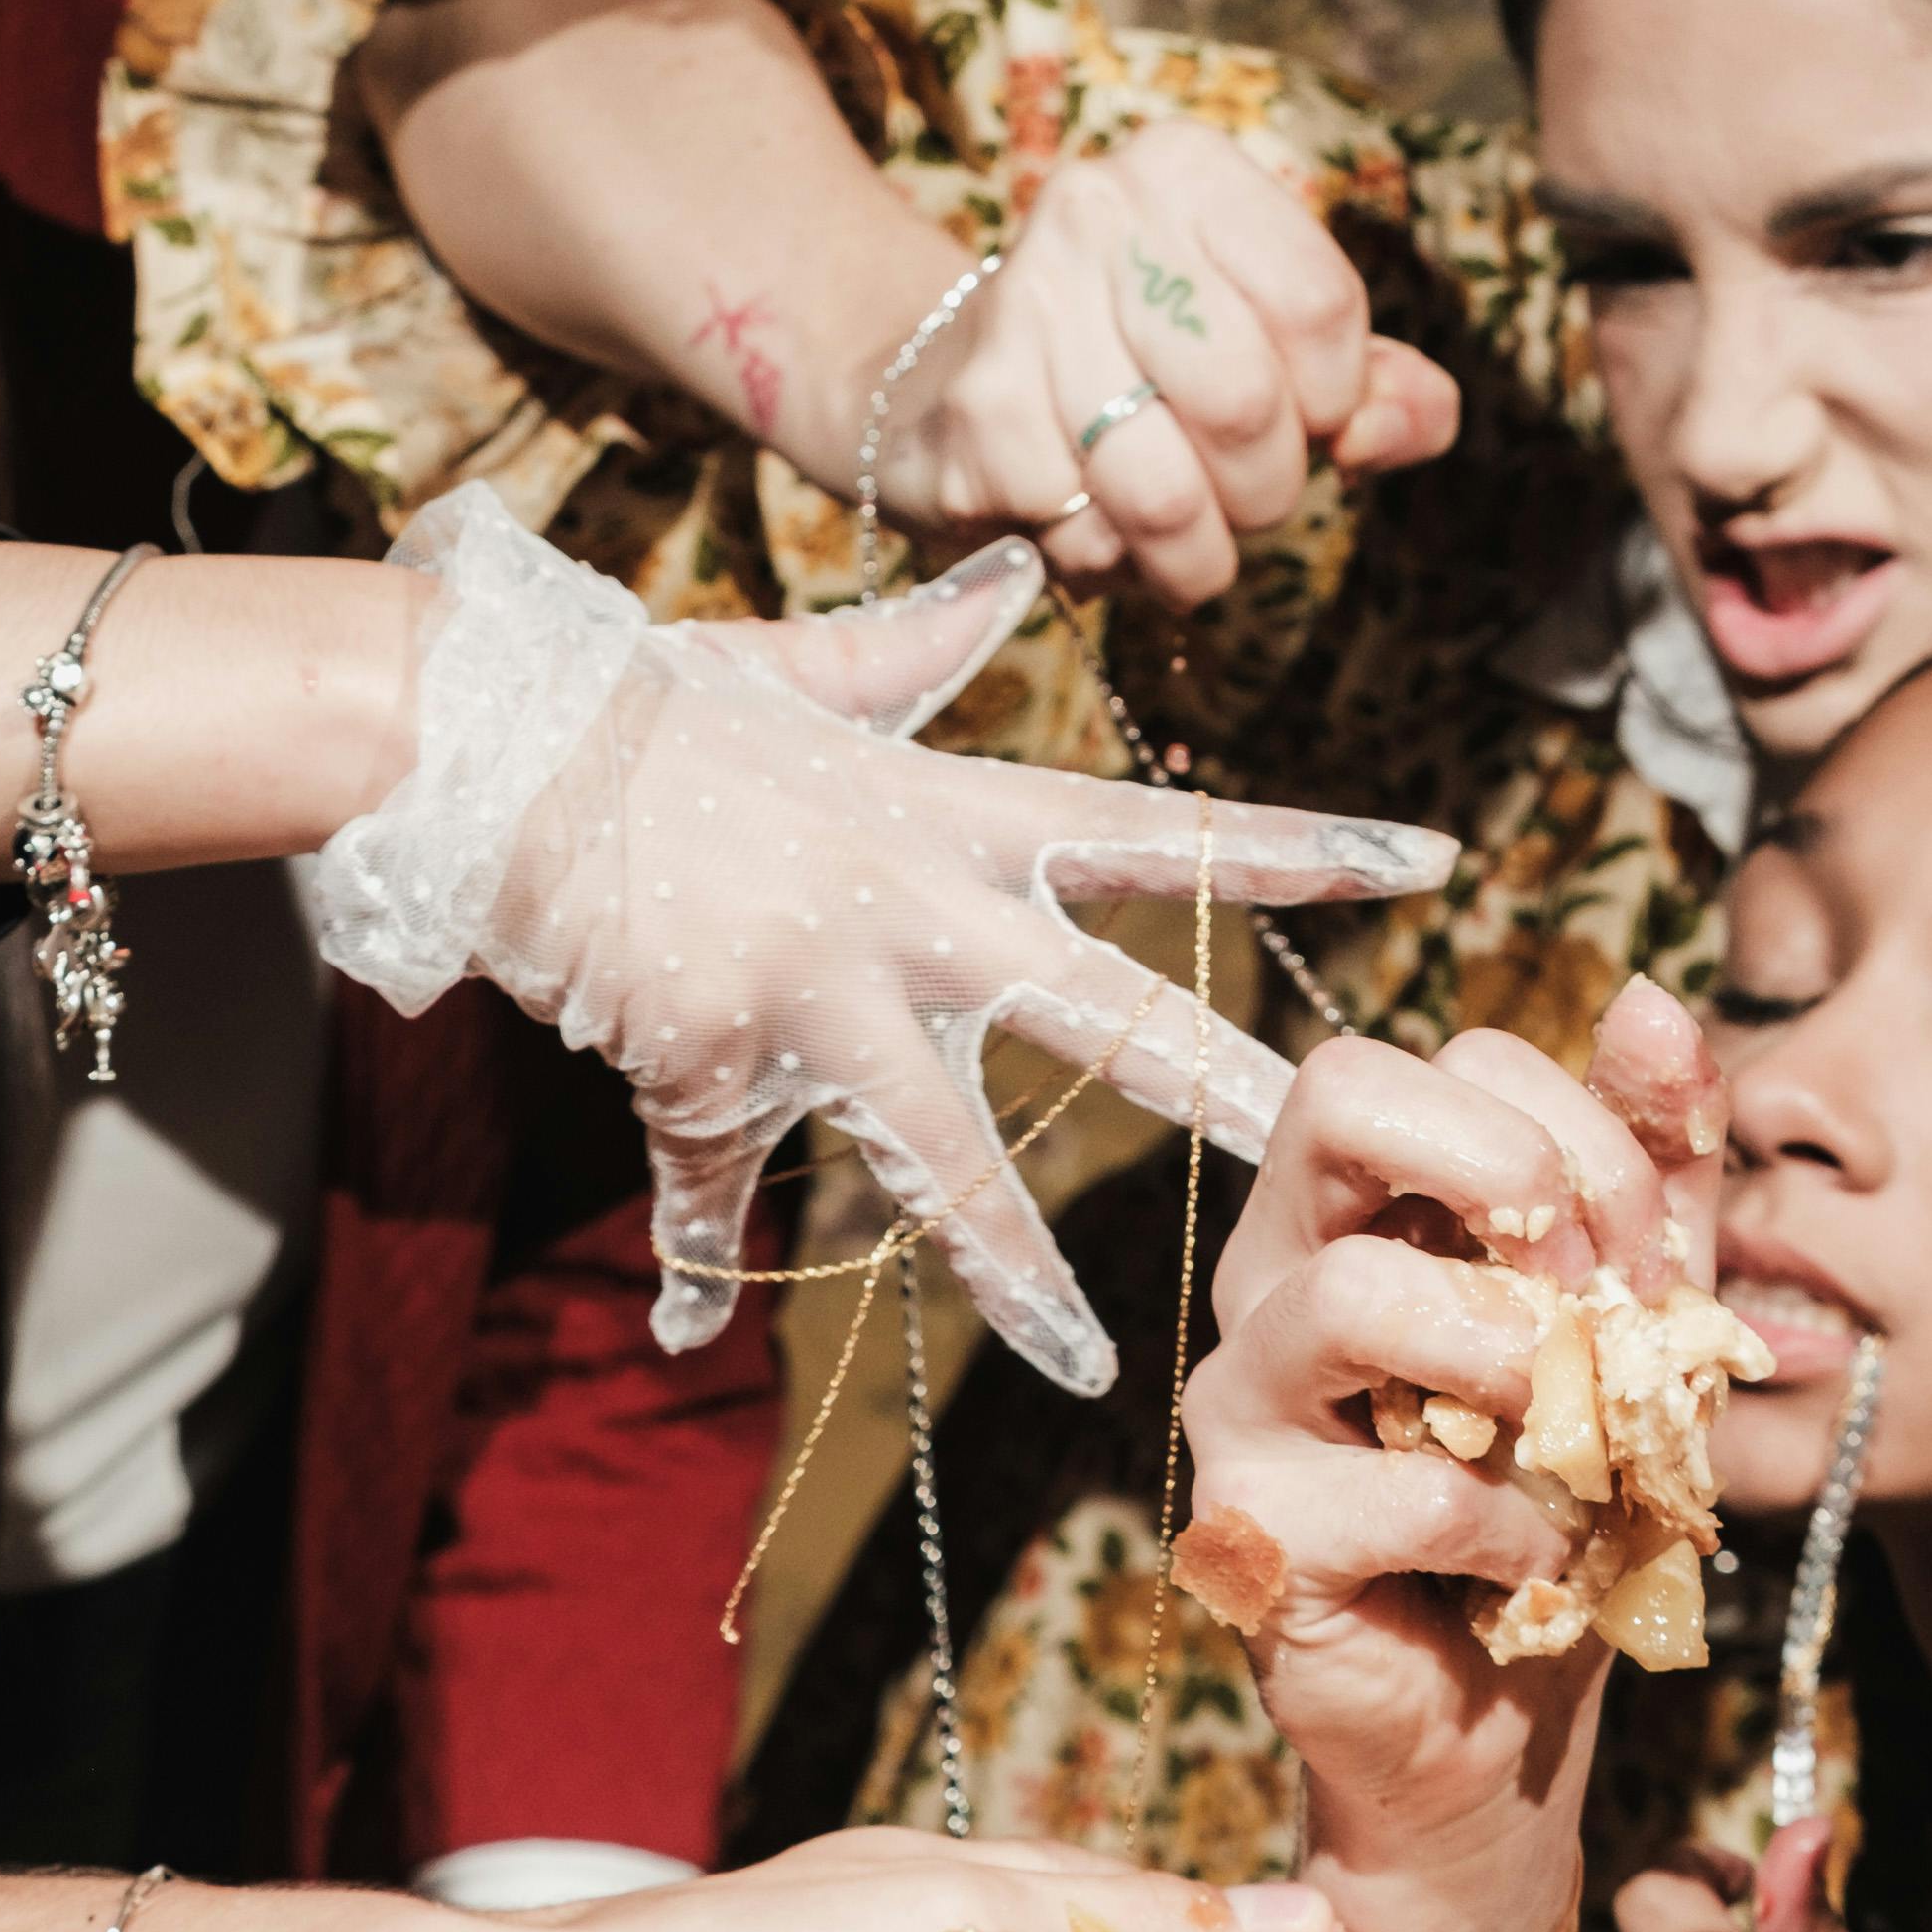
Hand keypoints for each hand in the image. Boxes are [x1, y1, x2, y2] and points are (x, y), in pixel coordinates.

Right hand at [305, 490, 1449, 1395]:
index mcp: (953, 816)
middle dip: (1221, 1088)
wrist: (502, 738)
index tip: (1428, 865)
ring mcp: (819, 992)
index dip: (1299, 850)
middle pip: (1102, 1012)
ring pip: (940, 1159)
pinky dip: (697, 1254)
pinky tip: (688, 1332)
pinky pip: (715, 1180)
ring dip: (1016, 1268)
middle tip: (1332, 1151)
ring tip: (1090, 1364)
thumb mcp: (808, 664)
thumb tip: (1002, 568)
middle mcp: (915, 909)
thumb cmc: (653, 699)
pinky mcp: (710, 1056)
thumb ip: (922, 645)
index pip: (1161, 834)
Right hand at [871, 128, 1458, 605]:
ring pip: (1167, 496)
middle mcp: (1096, 210)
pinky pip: (1087, 539)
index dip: (1335, 403)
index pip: (1319, 307)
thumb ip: (1376, 388)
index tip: (1308, 420)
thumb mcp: (1271, 351)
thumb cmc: (1141, 368)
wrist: (947, 391)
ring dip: (1190, 557)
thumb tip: (1409, 426)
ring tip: (1176, 540)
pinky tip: (1084, 524)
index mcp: (1187, 168)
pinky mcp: (977, 414)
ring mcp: (1023, 308)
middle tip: (1238, 497)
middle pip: (1247, 405)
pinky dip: (1103, 566)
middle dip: (1263, 492)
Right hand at [1169, 1010, 1726, 1931]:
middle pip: (1334, 1095)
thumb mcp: (1638, 1326)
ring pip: (1350, 1295)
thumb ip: (1649, 1175)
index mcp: (1358, 1210)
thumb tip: (1647, 998)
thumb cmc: (1558, 1513)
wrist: (1504, 1729)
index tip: (1642, 1257)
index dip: (1574, 1132)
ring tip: (1574, 1446)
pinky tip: (1545, 1574)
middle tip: (1595, 1295)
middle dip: (1511, 1173)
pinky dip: (1520, 1535)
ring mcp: (1241, 1408)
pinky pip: (1406, 1494)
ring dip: (1516, 1366)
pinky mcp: (1250, 1540)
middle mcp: (1270, 1283)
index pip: (1441, 1064)